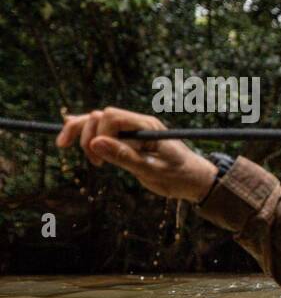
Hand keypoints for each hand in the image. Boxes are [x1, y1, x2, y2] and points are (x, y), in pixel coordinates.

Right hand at [55, 107, 217, 201]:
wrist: (195, 180)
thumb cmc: (179, 176)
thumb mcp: (152, 170)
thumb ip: (124, 157)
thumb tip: (95, 142)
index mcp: (147, 127)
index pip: (111, 116)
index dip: (97, 133)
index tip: (98, 158)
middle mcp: (138, 124)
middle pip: (101, 116)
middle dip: (88, 135)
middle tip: (95, 163)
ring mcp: (133, 131)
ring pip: (98, 122)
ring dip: (84, 135)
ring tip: (79, 154)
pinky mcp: (128, 140)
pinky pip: (104, 131)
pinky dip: (86, 133)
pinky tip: (68, 133)